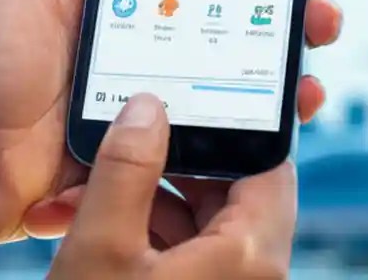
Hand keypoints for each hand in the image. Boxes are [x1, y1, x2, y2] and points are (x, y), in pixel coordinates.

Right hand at [48, 94, 294, 279]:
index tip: (189, 104)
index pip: (269, 164)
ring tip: (97, 186)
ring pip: (209, 226)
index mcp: (251, 256)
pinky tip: (98, 224)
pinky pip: (193, 258)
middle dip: (180, 164)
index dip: (231, 129)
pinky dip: (152, 236)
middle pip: (237, 192)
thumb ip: (126, 169)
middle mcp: (257, 277)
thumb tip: (150, 108)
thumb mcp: (101, 250)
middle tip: (132, 139)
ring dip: (157, 200)